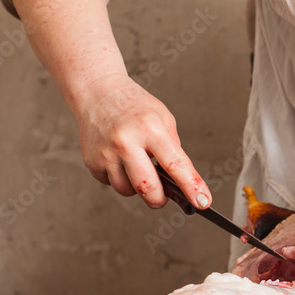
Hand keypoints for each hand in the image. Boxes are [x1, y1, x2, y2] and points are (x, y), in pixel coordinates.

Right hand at [71, 73, 209, 209]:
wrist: (96, 92)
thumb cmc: (133, 105)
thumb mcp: (163, 118)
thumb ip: (173, 148)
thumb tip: (181, 179)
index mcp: (150, 129)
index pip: (175, 164)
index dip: (191, 186)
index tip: (203, 201)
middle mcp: (126, 142)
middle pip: (148, 188)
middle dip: (160, 199)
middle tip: (164, 196)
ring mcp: (106, 154)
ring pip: (128, 191)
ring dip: (138, 188)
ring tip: (138, 166)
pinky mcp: (92, 162)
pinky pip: (111, 184)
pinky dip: (120, 179)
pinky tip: (120, 161)